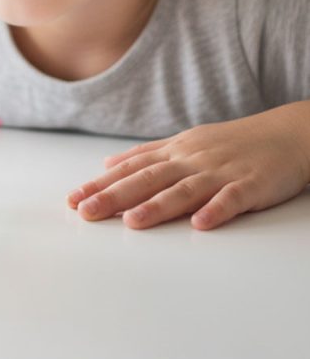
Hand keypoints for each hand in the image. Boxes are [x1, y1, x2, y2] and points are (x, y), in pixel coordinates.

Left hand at [68, 103, 309, 229]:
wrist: (286, 134)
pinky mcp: (250, 185)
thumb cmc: (232, 143)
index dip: (102, 184)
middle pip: (149, 179)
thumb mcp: (186, 143)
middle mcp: (192, 160)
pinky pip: (232, 199)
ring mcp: (221, 172)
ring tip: (133, 221)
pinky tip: (201, 224)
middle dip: (115, 196)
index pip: (132, 169)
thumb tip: (108, 163)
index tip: (73, 199)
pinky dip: (216, 210)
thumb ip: (147, 155)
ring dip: (158, 206)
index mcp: (176, 151)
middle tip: (86, 212)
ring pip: (185, 189)